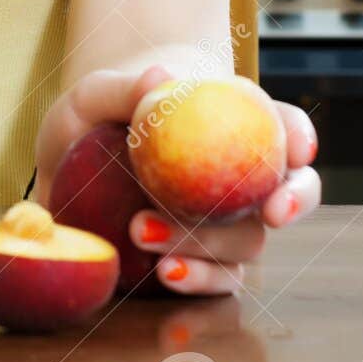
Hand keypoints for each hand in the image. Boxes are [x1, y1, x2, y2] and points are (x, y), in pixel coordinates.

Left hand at [34, 62, 320, 296]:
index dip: (299, 135)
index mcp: (229, 126)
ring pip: (248, 244)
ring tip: (144, 233)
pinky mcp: (198, 264)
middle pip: (288, 191)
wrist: (63, 170)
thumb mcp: (94, 96)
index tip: (298, 151)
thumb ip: (125, 89)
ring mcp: (222, 226)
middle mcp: (238, 180)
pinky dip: (199, 284)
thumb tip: (160, 77)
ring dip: (212, 244)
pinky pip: (215, 281)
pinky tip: (166, 275)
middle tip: (271, 211)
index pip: (281, 125)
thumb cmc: (90, 119)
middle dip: (293, 202)